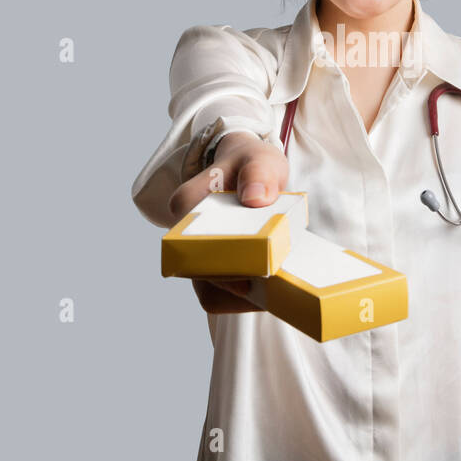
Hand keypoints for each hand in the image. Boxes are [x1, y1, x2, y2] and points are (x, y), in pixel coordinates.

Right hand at [168, 131, 289, 314]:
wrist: (249, 172)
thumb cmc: (251, 165)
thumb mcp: (261, 160)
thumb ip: (259, 172)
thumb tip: (255, 198)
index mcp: (188, 203)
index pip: (193, 242)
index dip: (222, 263)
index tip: (256, 272)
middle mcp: (182, 235)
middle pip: (202, 275)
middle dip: (240, 282)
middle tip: (277, 281)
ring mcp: (194, 256)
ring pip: (209, 293)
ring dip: (244, 297)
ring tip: (277, 288)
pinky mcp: (208, 271)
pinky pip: (220, 299)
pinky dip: (245, 301)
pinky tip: (271, 291)